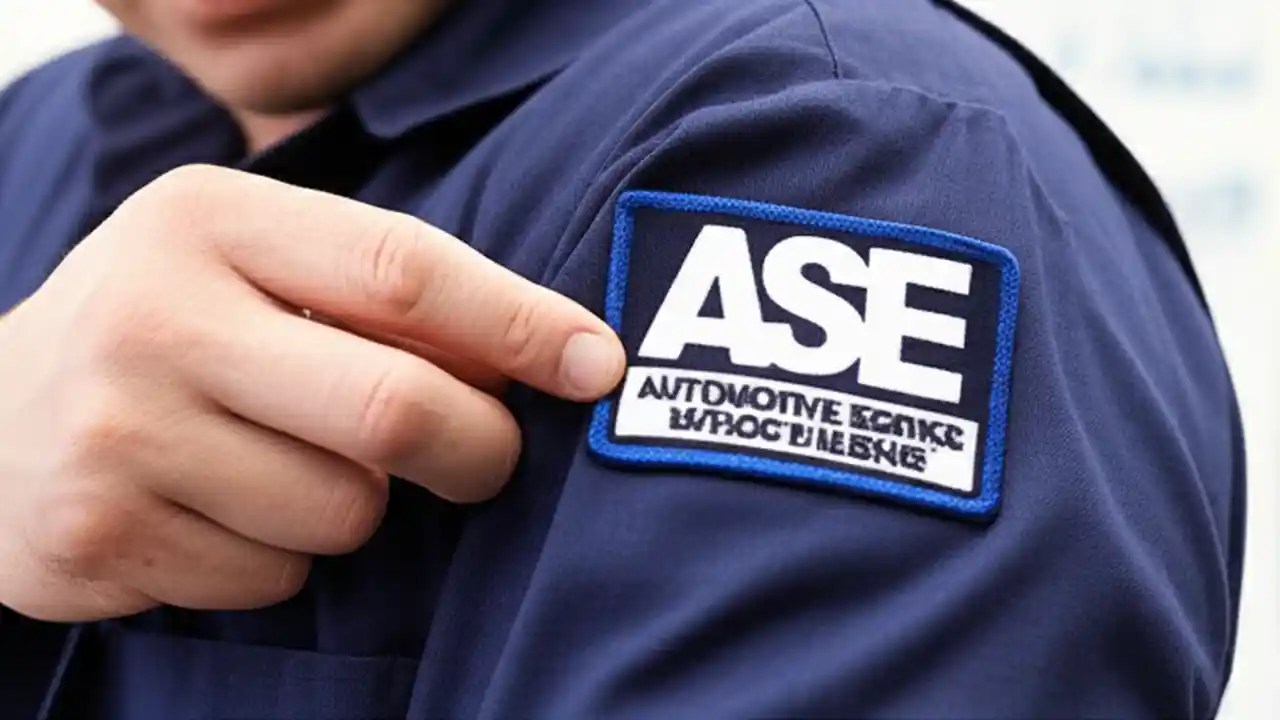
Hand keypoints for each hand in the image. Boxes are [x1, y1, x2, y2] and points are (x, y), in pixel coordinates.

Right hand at [0, 165, 623, 621]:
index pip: (405, 270)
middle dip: (478, 447)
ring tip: (290, 466)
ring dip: (359, 505)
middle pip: (396, 407)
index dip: (522, 324)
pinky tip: (225, 512)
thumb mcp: (252, 263)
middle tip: (486, 456)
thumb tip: (554, 356)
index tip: (597, 365)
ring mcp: (117, 433)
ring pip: (347, 511)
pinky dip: (286, 557)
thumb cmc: (170, 330)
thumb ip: (381, 292)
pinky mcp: (101, 537)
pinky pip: (278, 576)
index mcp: (211, 221)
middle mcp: (154, 315)